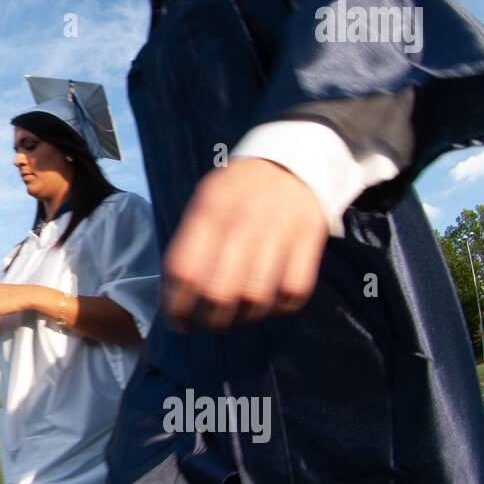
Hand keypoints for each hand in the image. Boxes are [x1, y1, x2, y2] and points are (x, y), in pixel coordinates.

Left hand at [162, 158, 327, 330]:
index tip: (178, 322)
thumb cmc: (239, 189)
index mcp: (209, 211)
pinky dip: (280, 307)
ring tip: (238, 316)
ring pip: (255, 297)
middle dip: (210, 319)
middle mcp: (241, 221)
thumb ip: (190, 241)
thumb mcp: (206, 199)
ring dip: (244, 317)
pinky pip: (293, 291)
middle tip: (209, 323)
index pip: (183, 271)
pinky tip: (271, 305)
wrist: (292, 159)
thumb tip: (174, 293)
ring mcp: (277, 230)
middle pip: (218, 292)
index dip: (176, 305)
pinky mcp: (308, 238)